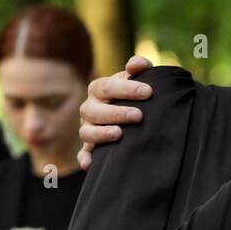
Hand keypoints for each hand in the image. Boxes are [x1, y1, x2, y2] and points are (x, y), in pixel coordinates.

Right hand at [77, 55, 154, 169]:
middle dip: (116, 112)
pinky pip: (82, 154)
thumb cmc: (135, 94)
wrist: (135, 111)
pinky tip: (91, 164)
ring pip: (86, 132)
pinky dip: (84, 159)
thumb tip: (136, 65)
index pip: (106, 86)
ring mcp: (89, 128)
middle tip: (139, 115)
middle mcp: (90, 109)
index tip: (148, 92)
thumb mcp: (138, 78)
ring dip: (101, 133)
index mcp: (99, 90)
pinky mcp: (90, 148)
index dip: (126, 89)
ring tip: (120, 134)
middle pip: (94, 110)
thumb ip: (139, 68)